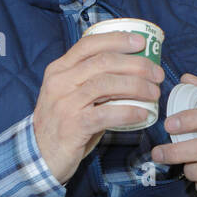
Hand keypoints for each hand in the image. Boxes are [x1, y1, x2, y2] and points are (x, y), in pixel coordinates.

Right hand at [31, 31, 165, 184]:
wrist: (39, 155)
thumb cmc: (62, 123)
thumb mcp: (71, 94)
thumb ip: (92, 81)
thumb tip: (133, 71)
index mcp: (59, 69)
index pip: (89, 44)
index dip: (117, 40)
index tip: (141, 42)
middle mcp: (60, 82)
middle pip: (104, 62)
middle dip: (136, 65)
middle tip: (157, 74)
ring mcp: (65, 103)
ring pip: (106, 84)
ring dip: (137, 86)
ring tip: (154, 93)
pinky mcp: (73, 126)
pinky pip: (106, 114)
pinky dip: (128, 111)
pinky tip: (143, 114)